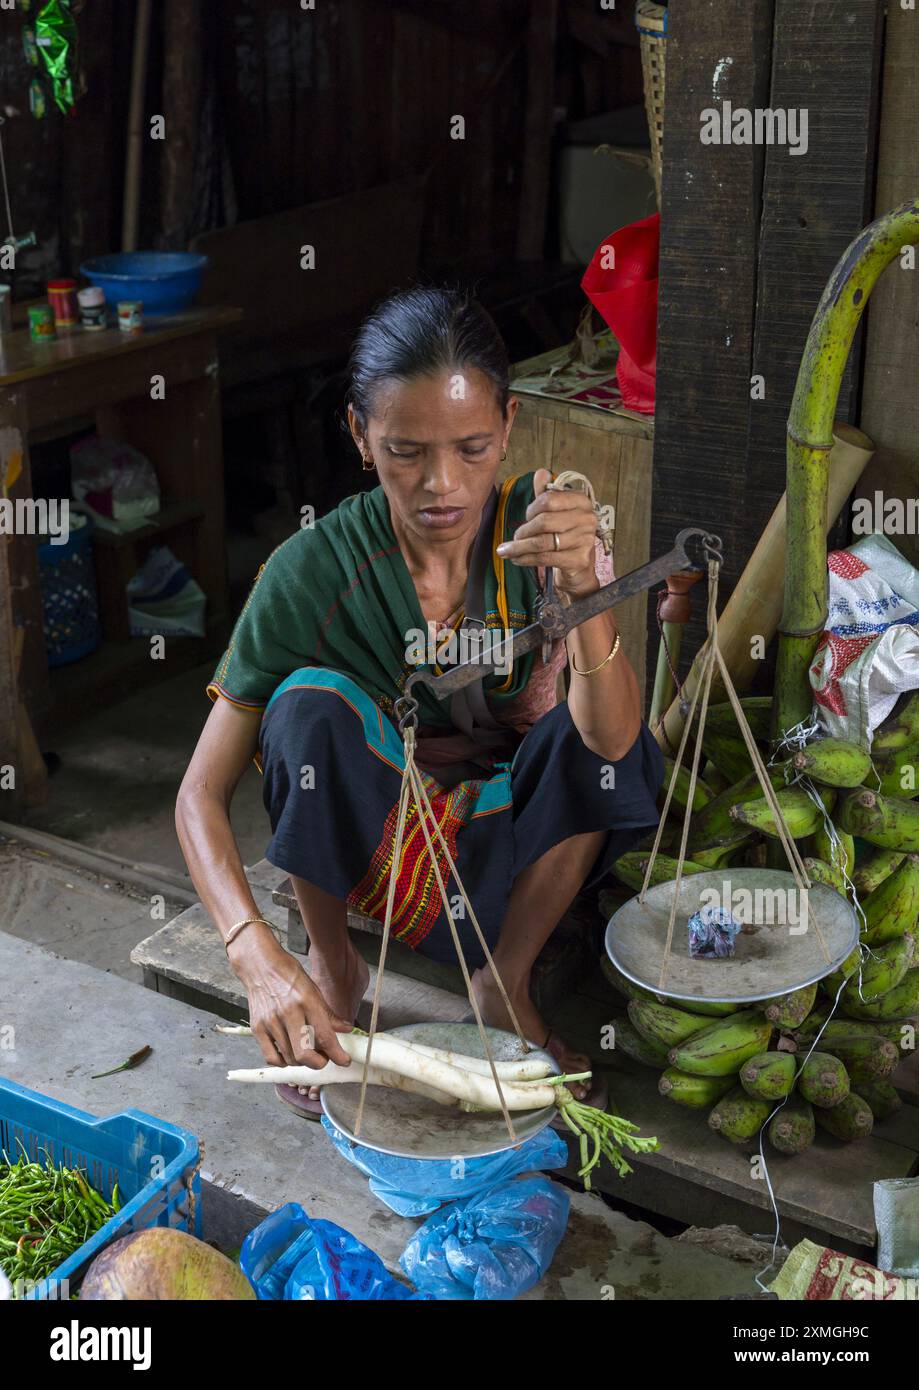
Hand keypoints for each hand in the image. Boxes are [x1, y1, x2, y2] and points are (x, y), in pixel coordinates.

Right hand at [229, 927, 352, 1070]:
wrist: (260, 966)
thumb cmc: (289, 975)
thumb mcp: (314, 989)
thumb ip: (329, 1014)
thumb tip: (346, 1029)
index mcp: (307, 1001)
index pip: (324, 1035)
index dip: (337, 1054)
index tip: (344, 1061)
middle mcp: (288, 1013)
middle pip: (304, 1054)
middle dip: (319, 1063)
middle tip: (324, 1059)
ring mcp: (271, 1022)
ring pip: (289, 1058)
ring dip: (302, 1062)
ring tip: (308, 1053)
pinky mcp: (257, 1028)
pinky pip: (271, 1057)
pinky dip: (283, 1061)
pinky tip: (289, 1054)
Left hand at [496, 468, 598, 599]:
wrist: (578, 567)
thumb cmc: (565, 536)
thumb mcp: (555, 512)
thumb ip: (546, 494)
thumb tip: (541, 473)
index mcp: (581, 501)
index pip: (549, 499)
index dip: (532, 509)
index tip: (525, 518)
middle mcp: (587, 519)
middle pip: (544, 521)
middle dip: (524, 531)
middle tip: (514, 538)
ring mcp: (585, 540)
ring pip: (542, 542)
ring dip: (520, 547)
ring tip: (507, 551)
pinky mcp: (579, 559)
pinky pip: (545, 558)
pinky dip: (526, 559)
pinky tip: (517, 559)